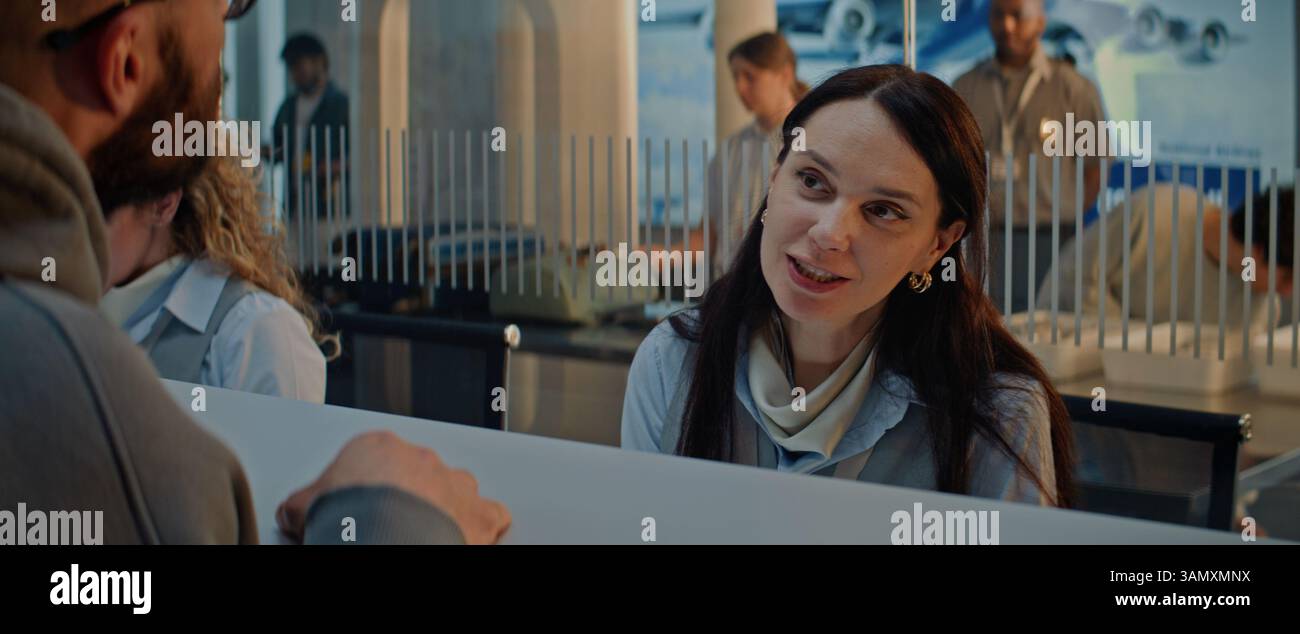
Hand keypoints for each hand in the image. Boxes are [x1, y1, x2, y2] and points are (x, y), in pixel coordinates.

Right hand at [277, 430, 510, 543]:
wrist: (381, 535)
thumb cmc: (347, 517)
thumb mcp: (305, 505)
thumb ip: (303, 502)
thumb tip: (290, 512)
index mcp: (379, 449)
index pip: (373, 463)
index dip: (366, 490)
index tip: (360, 510)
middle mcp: (421, 460)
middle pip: (416, 476)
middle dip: (406, 499)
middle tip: (390, 527)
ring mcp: (453, 485)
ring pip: (455, 491)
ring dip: (445, 510)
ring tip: (426, 536)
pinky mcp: (479, 514)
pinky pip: (490, 516)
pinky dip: (483, 528)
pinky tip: (468, 539)